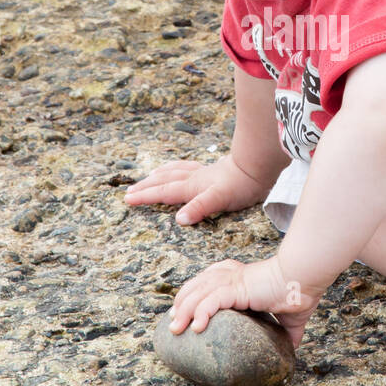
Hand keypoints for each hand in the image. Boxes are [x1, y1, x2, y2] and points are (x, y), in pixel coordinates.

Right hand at [123, 153, 274, 224]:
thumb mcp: (220, 200)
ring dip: (159, 175)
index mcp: (192, 186)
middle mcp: (194, 178)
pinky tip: (180, 169)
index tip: (127, 199)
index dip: (145, 196)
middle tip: (129, 191)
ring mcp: (203, 172)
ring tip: (149, 176)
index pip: (163, 192)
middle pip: (164, 180)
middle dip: (146, 186)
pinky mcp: (212, 170)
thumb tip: (179, 219)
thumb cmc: (241, 185)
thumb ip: (199, 208)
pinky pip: (188, 167)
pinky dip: (177, 168)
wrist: (258, 166)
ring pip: (174, 171)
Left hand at [169, 255, 323, 348]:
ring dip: (184, 311)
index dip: (192, 295)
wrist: (305, 279)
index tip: (184, 311)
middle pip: (195, 285)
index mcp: (238, 275)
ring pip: (198, 293)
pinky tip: (196, 327)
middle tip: (173, 322)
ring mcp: (232, 279)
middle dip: (181, 303)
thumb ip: (287, 332)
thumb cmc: (300, 292)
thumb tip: (293, 350)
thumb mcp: (290, 317)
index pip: (206, 280)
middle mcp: (231, 273)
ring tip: (176, 330)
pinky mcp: (238, 288)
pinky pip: (211, 300)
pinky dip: (200, 313)